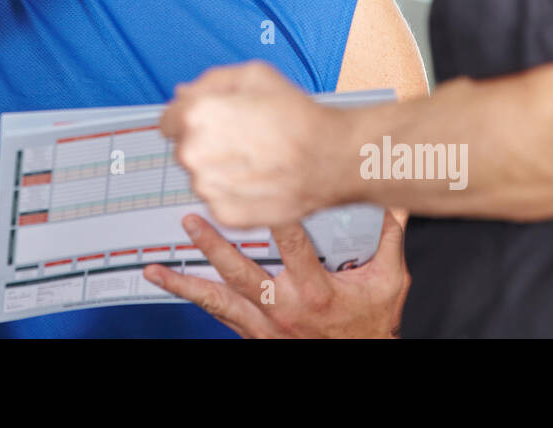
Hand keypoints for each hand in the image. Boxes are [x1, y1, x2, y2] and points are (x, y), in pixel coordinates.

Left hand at [143, 212, 409, 337]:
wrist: (356, 361)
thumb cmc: (371, 325)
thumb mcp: (388, 281)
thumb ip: (388, 237)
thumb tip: (396, 199)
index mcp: (316, 291)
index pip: (294, 248)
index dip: (279, 219)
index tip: (264, 190)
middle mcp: (285, 309)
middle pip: (242, 274)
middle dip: (214, 247)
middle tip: (191, 222)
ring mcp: (265, 325)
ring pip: (218, 301)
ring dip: (186, 283)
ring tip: (157, 269)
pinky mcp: (253, 334)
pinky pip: (217, 315)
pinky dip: (192, 299)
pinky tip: (166, 282)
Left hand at [160, 61, 346, 227]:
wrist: (331, 159)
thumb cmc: (297, 116)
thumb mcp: (254, 75)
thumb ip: (210, 81)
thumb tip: (182, 93)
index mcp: (196, 115)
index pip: (167, 120)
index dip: (190, 117)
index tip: (210, 122)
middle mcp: (193, 153)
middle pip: (184, 148)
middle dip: (205, 142)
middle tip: (243, 138)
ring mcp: (207, 188)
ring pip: (200, 176)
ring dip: (218, 169)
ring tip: (256, 159)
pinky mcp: (224, 214)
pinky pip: (217, 200)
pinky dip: (232, 193)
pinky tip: (258, 179)